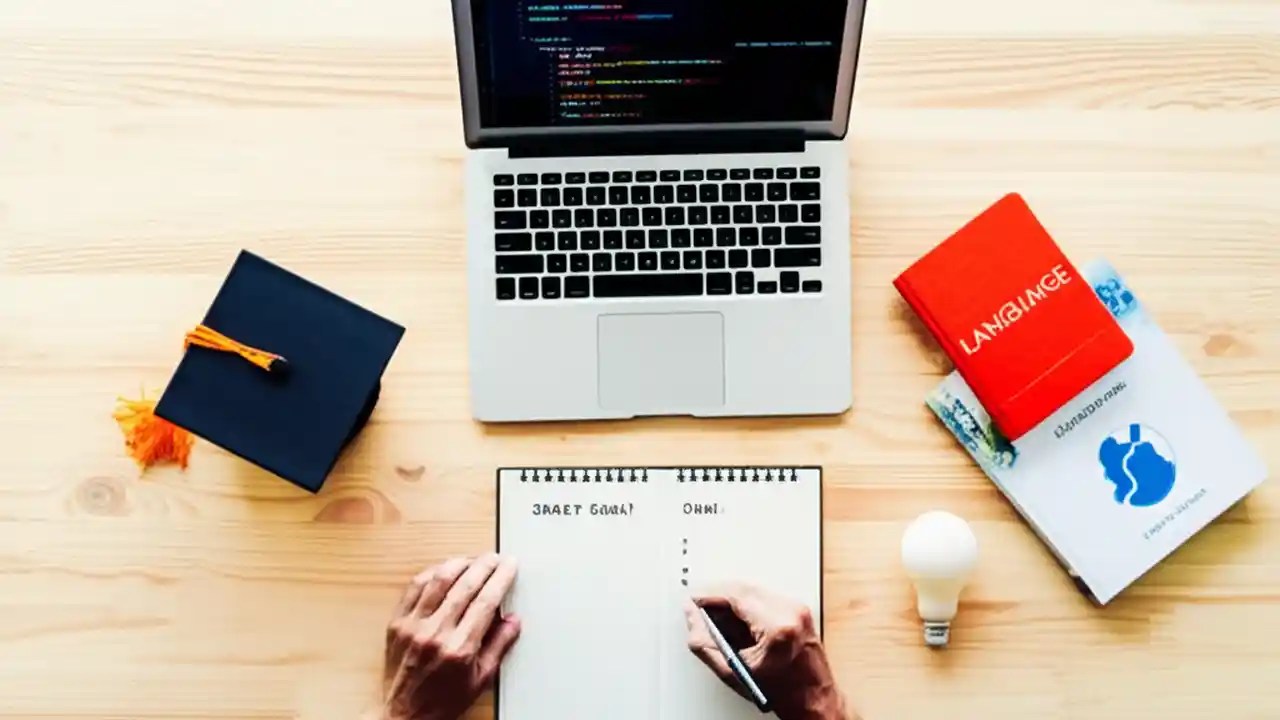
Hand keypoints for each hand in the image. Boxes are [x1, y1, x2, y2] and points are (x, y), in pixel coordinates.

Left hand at [380, 555, 520, 719]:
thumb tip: (514, 620)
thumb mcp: (481, 680)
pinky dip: (431, 573)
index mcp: (459, 648)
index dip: (501, 578)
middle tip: (495, 557)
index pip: (485, 601)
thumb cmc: (442, 701)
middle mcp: (435, 633)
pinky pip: (414, 588)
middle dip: (483, 565)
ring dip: (458, 563)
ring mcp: (413, 626)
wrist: (404, 715)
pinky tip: (443, 570)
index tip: (510, 565)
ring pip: (437, 580)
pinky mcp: (397, 623)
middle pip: (464, 585)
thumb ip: (499, 646)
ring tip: (472, 559)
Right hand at [685, 584, 854, 719]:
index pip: (735, 595)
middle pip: (744, 588)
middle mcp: (790, 612)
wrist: (812, 698)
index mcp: (777, 627)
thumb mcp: (734, 671)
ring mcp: (798, 608)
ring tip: (718, 616)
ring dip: (733, 599)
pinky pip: (766, 596)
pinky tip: (738, 619)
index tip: (694, 600)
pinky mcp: (800, 610)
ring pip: (754, 589)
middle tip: (701, 608)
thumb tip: (692, 617)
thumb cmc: (782, 693)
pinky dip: (748, 604)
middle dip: (719, 595)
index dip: (708, 595)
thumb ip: (705, 642)